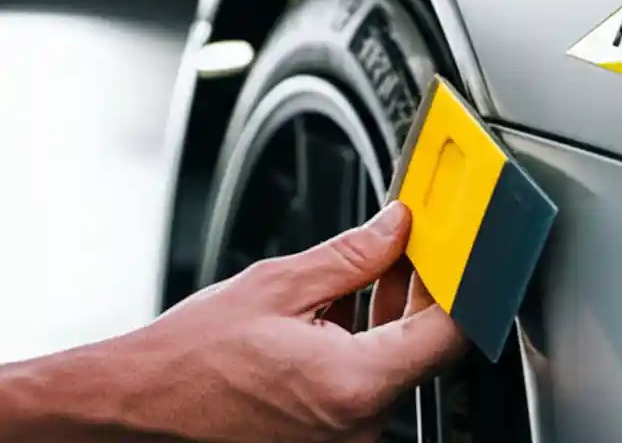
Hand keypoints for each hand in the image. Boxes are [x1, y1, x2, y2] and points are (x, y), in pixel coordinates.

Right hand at [119, 201, 466, 441]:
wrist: (137, 409)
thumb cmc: (190, 360)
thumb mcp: (279, 286)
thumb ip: (353, 255)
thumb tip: (398, 227)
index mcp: (355, 385)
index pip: (447, 334)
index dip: (458, 286)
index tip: (455, 254)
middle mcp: (360, 424)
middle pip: (427, 350)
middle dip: (424, 293)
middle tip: (413, 247)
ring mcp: (346, 437)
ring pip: (400, 365)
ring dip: (396, 316)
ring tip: (378, 268)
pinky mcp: (331, 438)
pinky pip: (371, 384)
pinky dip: (371, 344)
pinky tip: (351, 306)